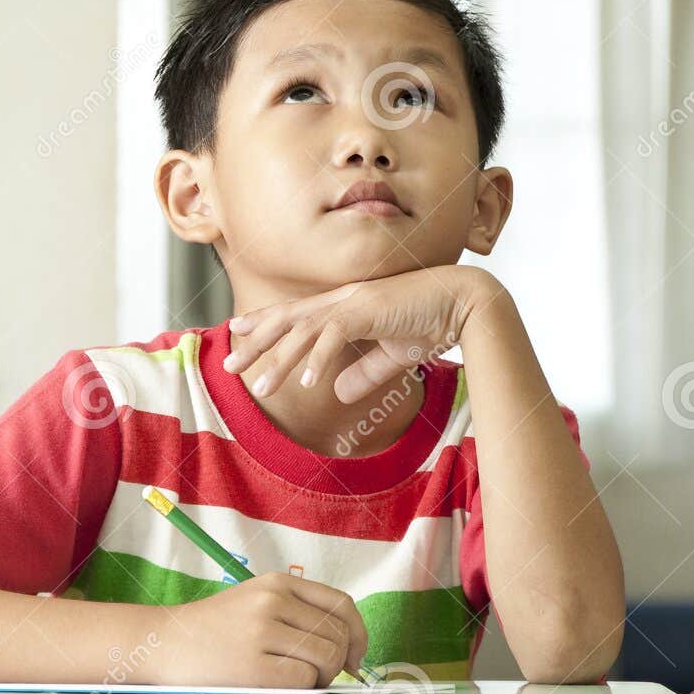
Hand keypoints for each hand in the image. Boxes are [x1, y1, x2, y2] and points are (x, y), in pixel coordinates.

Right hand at [154, 573, 367, 687]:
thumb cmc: (214, 630)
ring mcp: (261, 632)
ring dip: (320, 677)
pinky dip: (300, 688)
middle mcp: (272, 601)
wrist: (162, 643)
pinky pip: (304, 680)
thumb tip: (349, 649)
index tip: (353, 657)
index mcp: (277, 582)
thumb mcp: (255, 602)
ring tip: (294, 680)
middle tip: (315, 675)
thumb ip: (298, 613)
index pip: (341, 604)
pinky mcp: (253, 666)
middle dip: (337, 662)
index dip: (357, 634)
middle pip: (338, 634)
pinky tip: (277, 685)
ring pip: (326, 657)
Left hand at [223, 265, 502, 403]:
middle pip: (287, 321)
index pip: (296, 314)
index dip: (266, 322)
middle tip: (229, 365)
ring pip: (303, 332)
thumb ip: (363, 372)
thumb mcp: (391, 356)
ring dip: (279, 360)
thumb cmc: (431, 322)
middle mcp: (342, 300)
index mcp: (345, 305)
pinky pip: (334, 336)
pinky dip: (318, 359)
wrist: (464, 302)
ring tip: (261, 387)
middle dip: (256, 343)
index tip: (239, 332)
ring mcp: (353, 303)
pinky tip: (308, 382)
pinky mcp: (368, 311)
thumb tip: (337, 393)